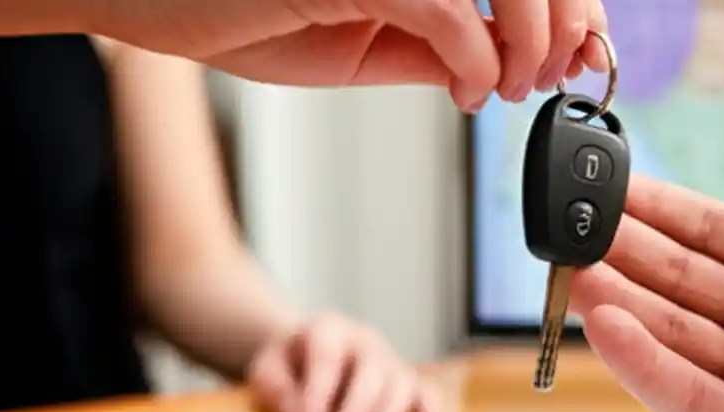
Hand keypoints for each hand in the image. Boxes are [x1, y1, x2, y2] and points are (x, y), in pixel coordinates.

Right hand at [91, 0, 608, 109]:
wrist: (148, 0)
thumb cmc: (240, 10)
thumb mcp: (365, 41)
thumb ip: (434, 43)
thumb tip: (500, 66)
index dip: (570, 4)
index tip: (575, 56)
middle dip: (564, 23)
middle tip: (545, 78)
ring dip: (530, 38)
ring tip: (509, 85)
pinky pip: (447, 6)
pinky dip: (474, 58)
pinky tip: (464, 89)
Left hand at [246, 313, 443, 411]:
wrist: (311, 351)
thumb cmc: (288, 364)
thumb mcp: (267, 369)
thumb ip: (276, 388)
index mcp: (328, 329)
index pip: (326, 358)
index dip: (318, 395)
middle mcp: (364, 339)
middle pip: (371, 368)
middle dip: (358, 407)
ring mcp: (389, 357)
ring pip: (401, 380)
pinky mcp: (405, 378)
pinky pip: (425, 389)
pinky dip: (431, 406)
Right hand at [570, 0, 723, 411]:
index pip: (716, 235)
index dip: (660, 209)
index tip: (606, 180)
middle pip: (683, 286)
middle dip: (624, 253)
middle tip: (562, 220)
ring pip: (678, 344)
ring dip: (622, 307)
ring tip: (570, 266)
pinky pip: (697, 407)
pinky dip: (649, 370)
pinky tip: (611, 324)